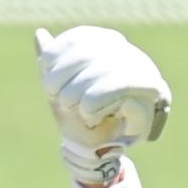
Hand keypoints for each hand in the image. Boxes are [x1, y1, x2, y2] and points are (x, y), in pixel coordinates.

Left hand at [35, 26, 170, 186]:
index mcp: (108, 46)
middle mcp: (127, 53)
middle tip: (52, 93)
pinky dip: (96, 103)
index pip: (81, 38)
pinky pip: (118, 88)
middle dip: (62, 73)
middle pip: (89, 52)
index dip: (58, 51)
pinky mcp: (148, 92)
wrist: (97, 153)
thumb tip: (39, 34)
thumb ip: (52, 64)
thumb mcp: (59, 90)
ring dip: (75, 92)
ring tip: (72, 107)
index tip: (45, 67)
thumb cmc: (78, 119)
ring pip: (102, 69)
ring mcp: (140, 71)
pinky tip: (88, 115)